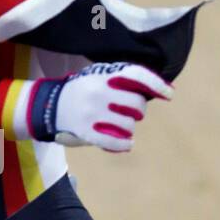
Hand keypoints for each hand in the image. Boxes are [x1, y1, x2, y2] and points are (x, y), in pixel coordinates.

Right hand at [54, 61, 173, 151]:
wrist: (49, 106)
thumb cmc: (82, 91)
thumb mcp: (97, 77)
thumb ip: (121, 80)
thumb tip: (154, 90)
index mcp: (104, 77)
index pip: (137, 75)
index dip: (157, 84)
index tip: (169, 94)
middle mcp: (99, 94)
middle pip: (137, 105)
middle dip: (138, 110)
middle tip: (129, 111)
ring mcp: (92, 114)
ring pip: (128, 126)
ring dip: (128, 128)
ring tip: (118, 125)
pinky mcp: (87, 132)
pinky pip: (114, 142)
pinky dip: (124, 144)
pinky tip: (127, 143)